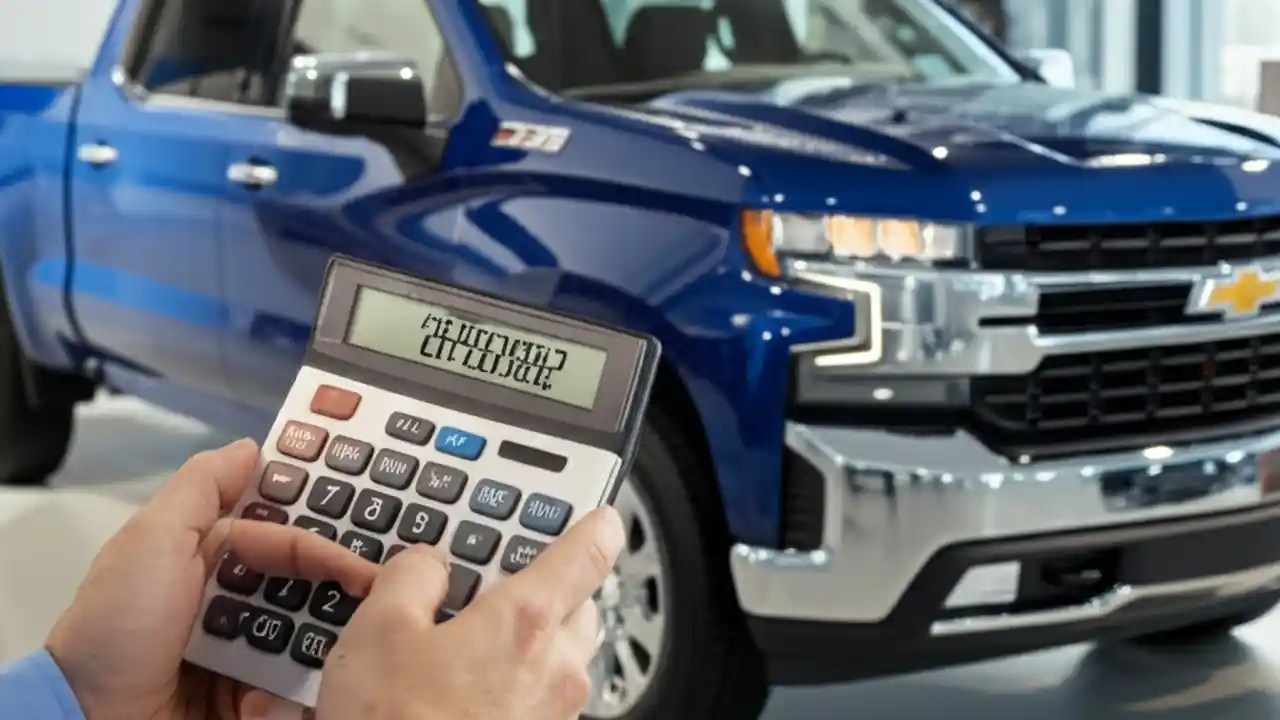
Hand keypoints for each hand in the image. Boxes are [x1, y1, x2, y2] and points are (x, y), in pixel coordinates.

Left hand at [45, 439, 378, 719]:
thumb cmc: (119, 627)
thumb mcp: (152, 540)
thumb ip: (202, 487)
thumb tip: (253, 446)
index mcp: (210, 557)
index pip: (286, 538)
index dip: (326, 539)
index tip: (369, 549)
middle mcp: (231, 601)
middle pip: (307, 585)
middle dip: (340, 591)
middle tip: (374, 597)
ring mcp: (241, 653)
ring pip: (309, 637)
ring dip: (323, 644)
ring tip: (338, 651)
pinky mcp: (248, 700)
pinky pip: (294, 689)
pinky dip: (296, 692)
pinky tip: (285, 693)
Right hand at [317, 507, 623, 719]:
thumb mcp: (378, 632)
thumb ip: (411, 576)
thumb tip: (427, 563)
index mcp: (527, 621)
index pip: (591, 549)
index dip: (595, 522)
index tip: (593, 512)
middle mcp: (557, 668)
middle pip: (582, 601)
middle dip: (551, 584)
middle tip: (500, 580)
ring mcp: (555, 713)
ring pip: (566, 653)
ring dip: (535, 637)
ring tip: (473, 640)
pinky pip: (546, 697)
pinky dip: (522, 681)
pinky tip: (471, 687)